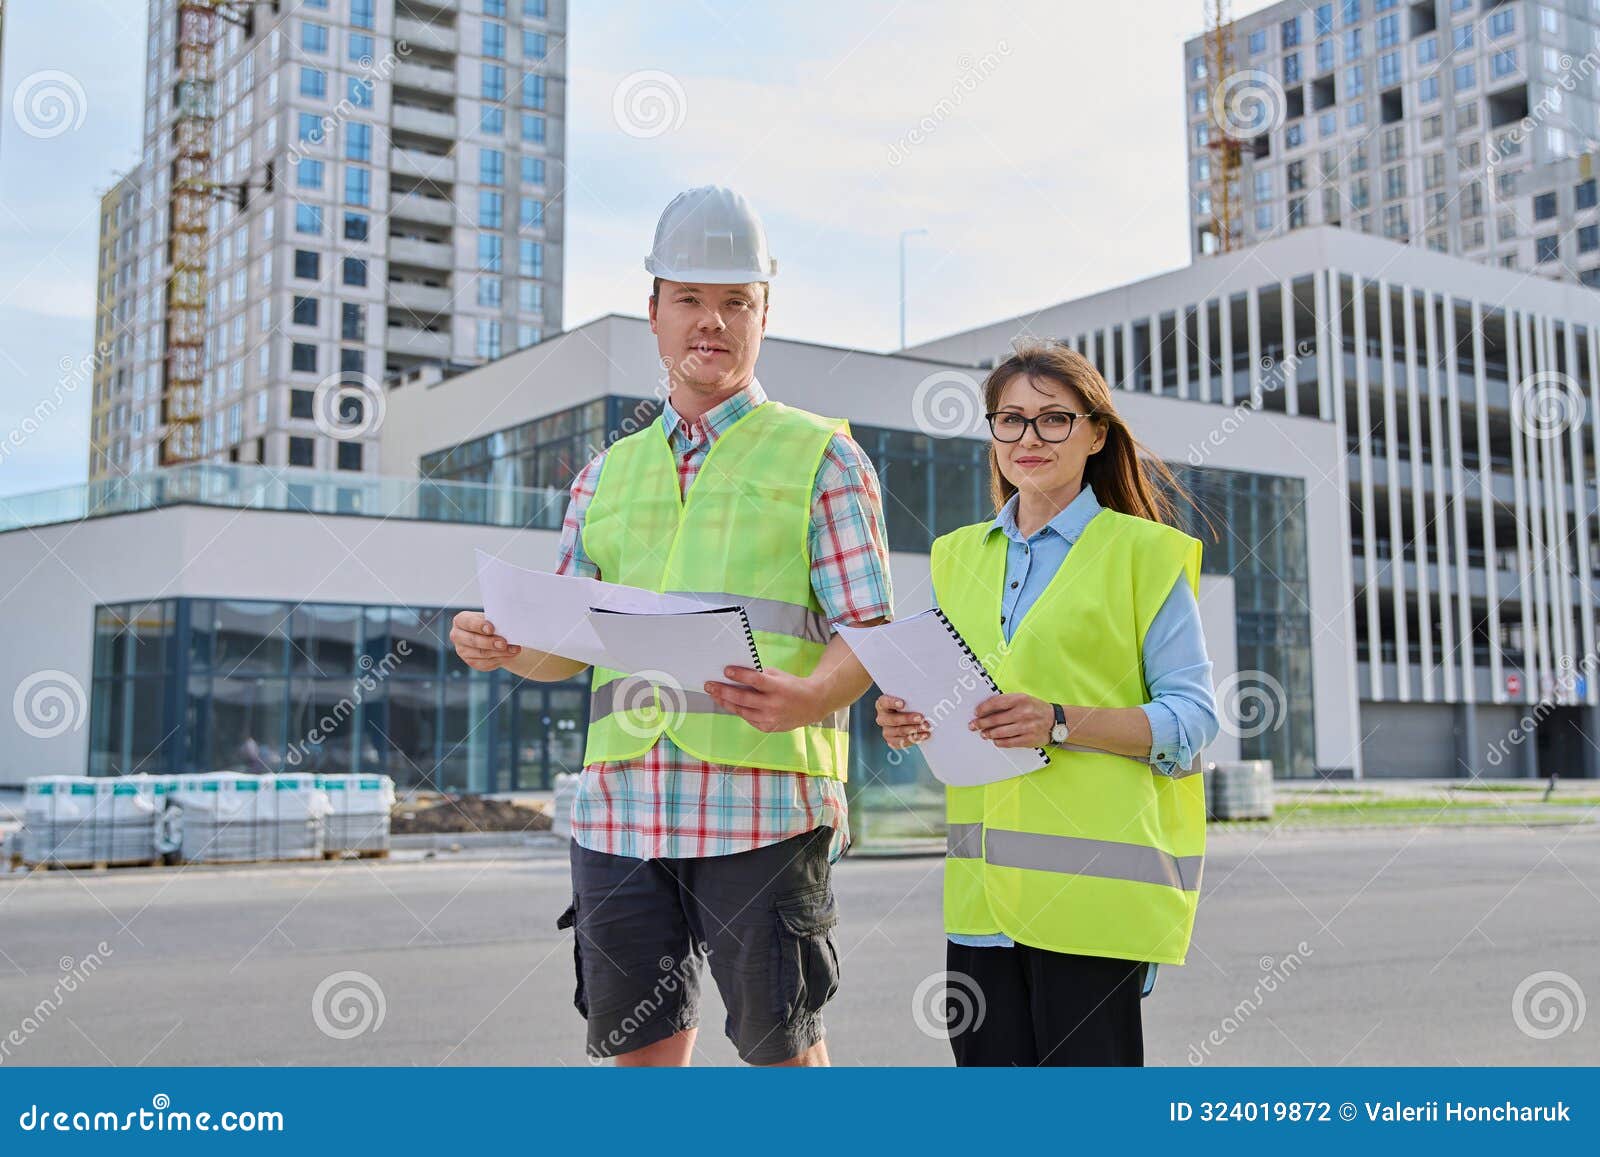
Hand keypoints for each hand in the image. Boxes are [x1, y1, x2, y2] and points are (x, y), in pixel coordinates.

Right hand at [450, 610, 521, 671]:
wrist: (495, 636)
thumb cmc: (493, 623)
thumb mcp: (492, 618)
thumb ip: (495, 621)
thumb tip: (507, 625)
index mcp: (461, 621)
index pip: (468, 623)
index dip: (479, 626)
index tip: (491, 628)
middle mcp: (458, 636)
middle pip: (473, 641)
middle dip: (490, 643)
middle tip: (504, 643)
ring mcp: (463, 651)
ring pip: (481, 654)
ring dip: (499, 652)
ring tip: (514, 649)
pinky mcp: (472, 662)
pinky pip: (486, 663)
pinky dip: (500, 659)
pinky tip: (510, 655)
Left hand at [703, 666, 827, 732]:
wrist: (812, 705)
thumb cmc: (792, 686)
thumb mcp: (779, 675)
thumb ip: (760, 675)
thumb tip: (737, 673)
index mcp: (778, 688)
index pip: (756, 680)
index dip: (740, 675)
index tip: (726, 670)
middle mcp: (773, 705)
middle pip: (743, 698)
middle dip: (723, 691)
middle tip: (709, 685)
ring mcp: (770, 719)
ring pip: (741, 711)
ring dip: (725, 702)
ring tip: (714, 694)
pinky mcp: (767, 728)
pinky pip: (747, 718)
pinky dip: (737, 710)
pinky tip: (728, 703)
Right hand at [875, 695, 927, 749]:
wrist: (912, 719)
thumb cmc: (910, 705)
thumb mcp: (909, 700)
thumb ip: (912, 699)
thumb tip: (923, 699)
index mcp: (883, 704)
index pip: (884, 702)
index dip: (892, 703)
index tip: (903, 703)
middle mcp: (882, 718)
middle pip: (893, 719)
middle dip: (908, 719)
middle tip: (921, 718)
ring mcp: (886, 731)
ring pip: (898, 731)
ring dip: (913, 730)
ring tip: (925, 727)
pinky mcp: (892, 741)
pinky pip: (902, 742)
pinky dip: (914, 739)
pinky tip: (923, 735)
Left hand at [970, 692, 1051, 747]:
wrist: (1055, 721)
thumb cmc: (1035, 709)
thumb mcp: (1023, 699)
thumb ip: (1007, 702)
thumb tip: (986, 709)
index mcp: (1020, 699)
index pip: (996, 703)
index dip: (983, 708)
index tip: (976, 712)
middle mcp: (1023, 712)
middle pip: (996, 719)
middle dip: (981, 723)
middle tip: (973, 725)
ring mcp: (1026, 727)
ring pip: (1000, 732)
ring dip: (988, 734)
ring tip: (983, 734)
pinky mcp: (1028, 739)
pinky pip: (1009, 742)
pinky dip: (999, 742)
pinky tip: (995, 740)